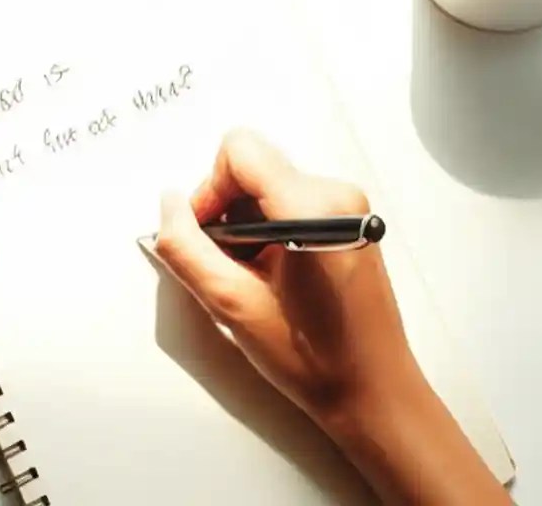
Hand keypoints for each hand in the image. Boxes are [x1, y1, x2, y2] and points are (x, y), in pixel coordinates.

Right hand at [154, 129, 508, 505]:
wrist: (373, 391)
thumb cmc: (314, 357)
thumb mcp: (233, 304)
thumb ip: (187, 248)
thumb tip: (168, 206)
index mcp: (312, 207)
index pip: (239, 150)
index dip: (208, 190)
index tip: (205, 236)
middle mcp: (336, 194)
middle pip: (252, 170)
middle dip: (226, 215)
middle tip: (230, 270)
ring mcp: (349, 206)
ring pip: (267, 190)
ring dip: (247, 230)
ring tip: (256, 282)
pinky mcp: (350, 221)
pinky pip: (290, 205)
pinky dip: (269, 235)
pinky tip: (275, 279)